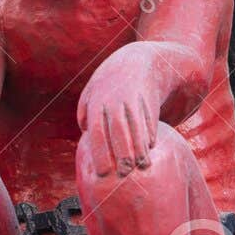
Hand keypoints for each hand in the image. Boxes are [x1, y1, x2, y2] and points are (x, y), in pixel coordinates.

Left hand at [77, 46, 161, 176]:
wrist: (135, 61)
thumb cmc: (108, 84)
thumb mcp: (91, 92)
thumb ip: (83, 112)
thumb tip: (85, 134)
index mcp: (97, 103)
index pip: (97, 130)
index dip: (100, 152)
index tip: (103, 172)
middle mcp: (115, 101)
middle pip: (119, 130)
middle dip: (122, 152)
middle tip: (123, 173)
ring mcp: (133, 100)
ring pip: (137, 126)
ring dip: (140, 148)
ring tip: (142, 166)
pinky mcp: (149, 100)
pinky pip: (150, 120)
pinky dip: (150, 134)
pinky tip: (150, 148)